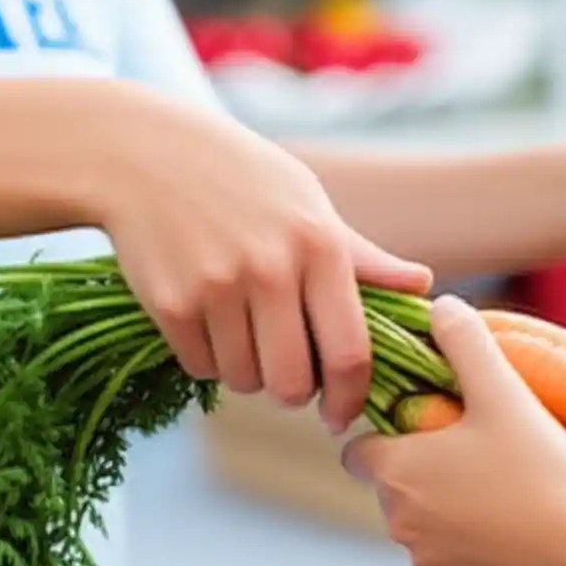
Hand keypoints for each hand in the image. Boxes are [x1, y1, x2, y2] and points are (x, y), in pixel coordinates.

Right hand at [90, 85, 430, 428]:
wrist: (142, 152)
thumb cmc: (242, 179)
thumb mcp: (309, 203)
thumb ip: (362, 257)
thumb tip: (422, 285)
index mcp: (320, 246)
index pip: (351, 351)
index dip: (351, 397)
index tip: (342, 413)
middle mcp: (272, 269)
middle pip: (294, 383)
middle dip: (294, 394)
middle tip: (288, 379)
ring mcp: (217, 286)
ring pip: (245, 380)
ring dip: (248, 374)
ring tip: (244, 334)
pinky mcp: (169, 302)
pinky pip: (201, 367)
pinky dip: (208, 358)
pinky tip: (206, 318)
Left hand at [342, 296, 565, 565]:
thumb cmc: (542, 466)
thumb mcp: (503, 390)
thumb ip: (465, 340)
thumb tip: (440, 305)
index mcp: (396, 468)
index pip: (358, 448)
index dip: (391, 433)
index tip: (433, 427)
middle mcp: (395, 519)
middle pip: (391, 486)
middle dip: (421, 470)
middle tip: (478, 454)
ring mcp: (419, 561)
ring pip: (416, 525)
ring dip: (441, 510)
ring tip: (498, 492)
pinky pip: (438, 565)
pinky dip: (460, 551)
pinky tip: (501, 532)